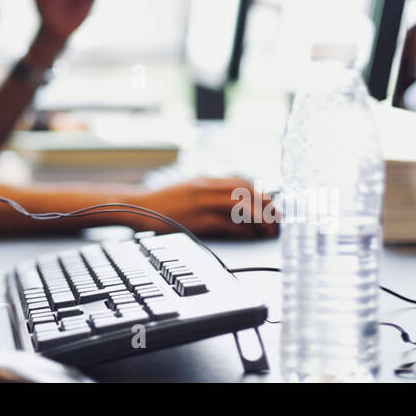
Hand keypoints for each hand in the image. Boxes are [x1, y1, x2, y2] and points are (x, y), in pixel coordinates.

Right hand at [138, 177, 277, 239]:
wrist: (137, 206)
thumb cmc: (162, 202)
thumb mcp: (187, 189)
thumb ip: (208, 191)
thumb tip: (232, 200)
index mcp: (205, 180)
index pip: (241, 182)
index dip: (261, 192)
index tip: (271, 204)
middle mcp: (205, 188)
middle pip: (246, 192)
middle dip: (266, 206)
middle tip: (277, 219)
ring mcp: (201, 204)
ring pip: (240, 206)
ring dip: (259, 218)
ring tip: (269, 230)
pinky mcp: (197, 220)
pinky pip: (227, 224)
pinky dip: (242, 229)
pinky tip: (250, 235)